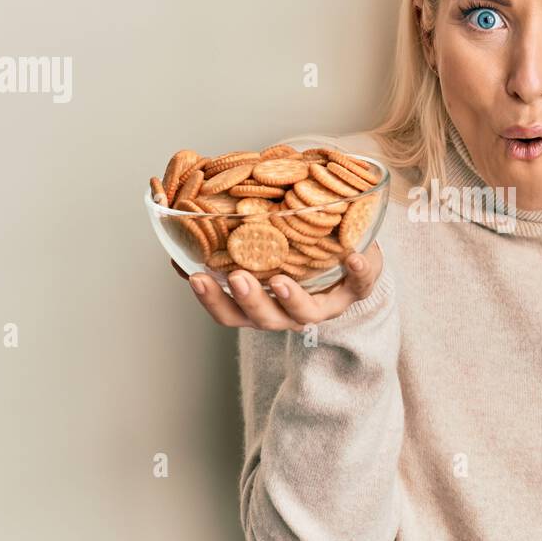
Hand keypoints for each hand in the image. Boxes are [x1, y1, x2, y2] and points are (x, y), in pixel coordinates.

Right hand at [172, 241, 383, 330]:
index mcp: (263, 305)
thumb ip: (229, 239)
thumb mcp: (263, 247)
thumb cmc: (298, 251)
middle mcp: (290, 313)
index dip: (212, 300)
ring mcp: (325, 304)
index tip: (195, 277)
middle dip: (248, 301)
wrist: (352, 255)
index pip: (230, 313)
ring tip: (282, 280)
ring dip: (291, 297)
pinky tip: (354, 257)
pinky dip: (357, 270)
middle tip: (237, 279)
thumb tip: (181, 221)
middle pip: (264, 319)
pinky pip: (360, 283)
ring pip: (305, 312)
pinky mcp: (358, 288)